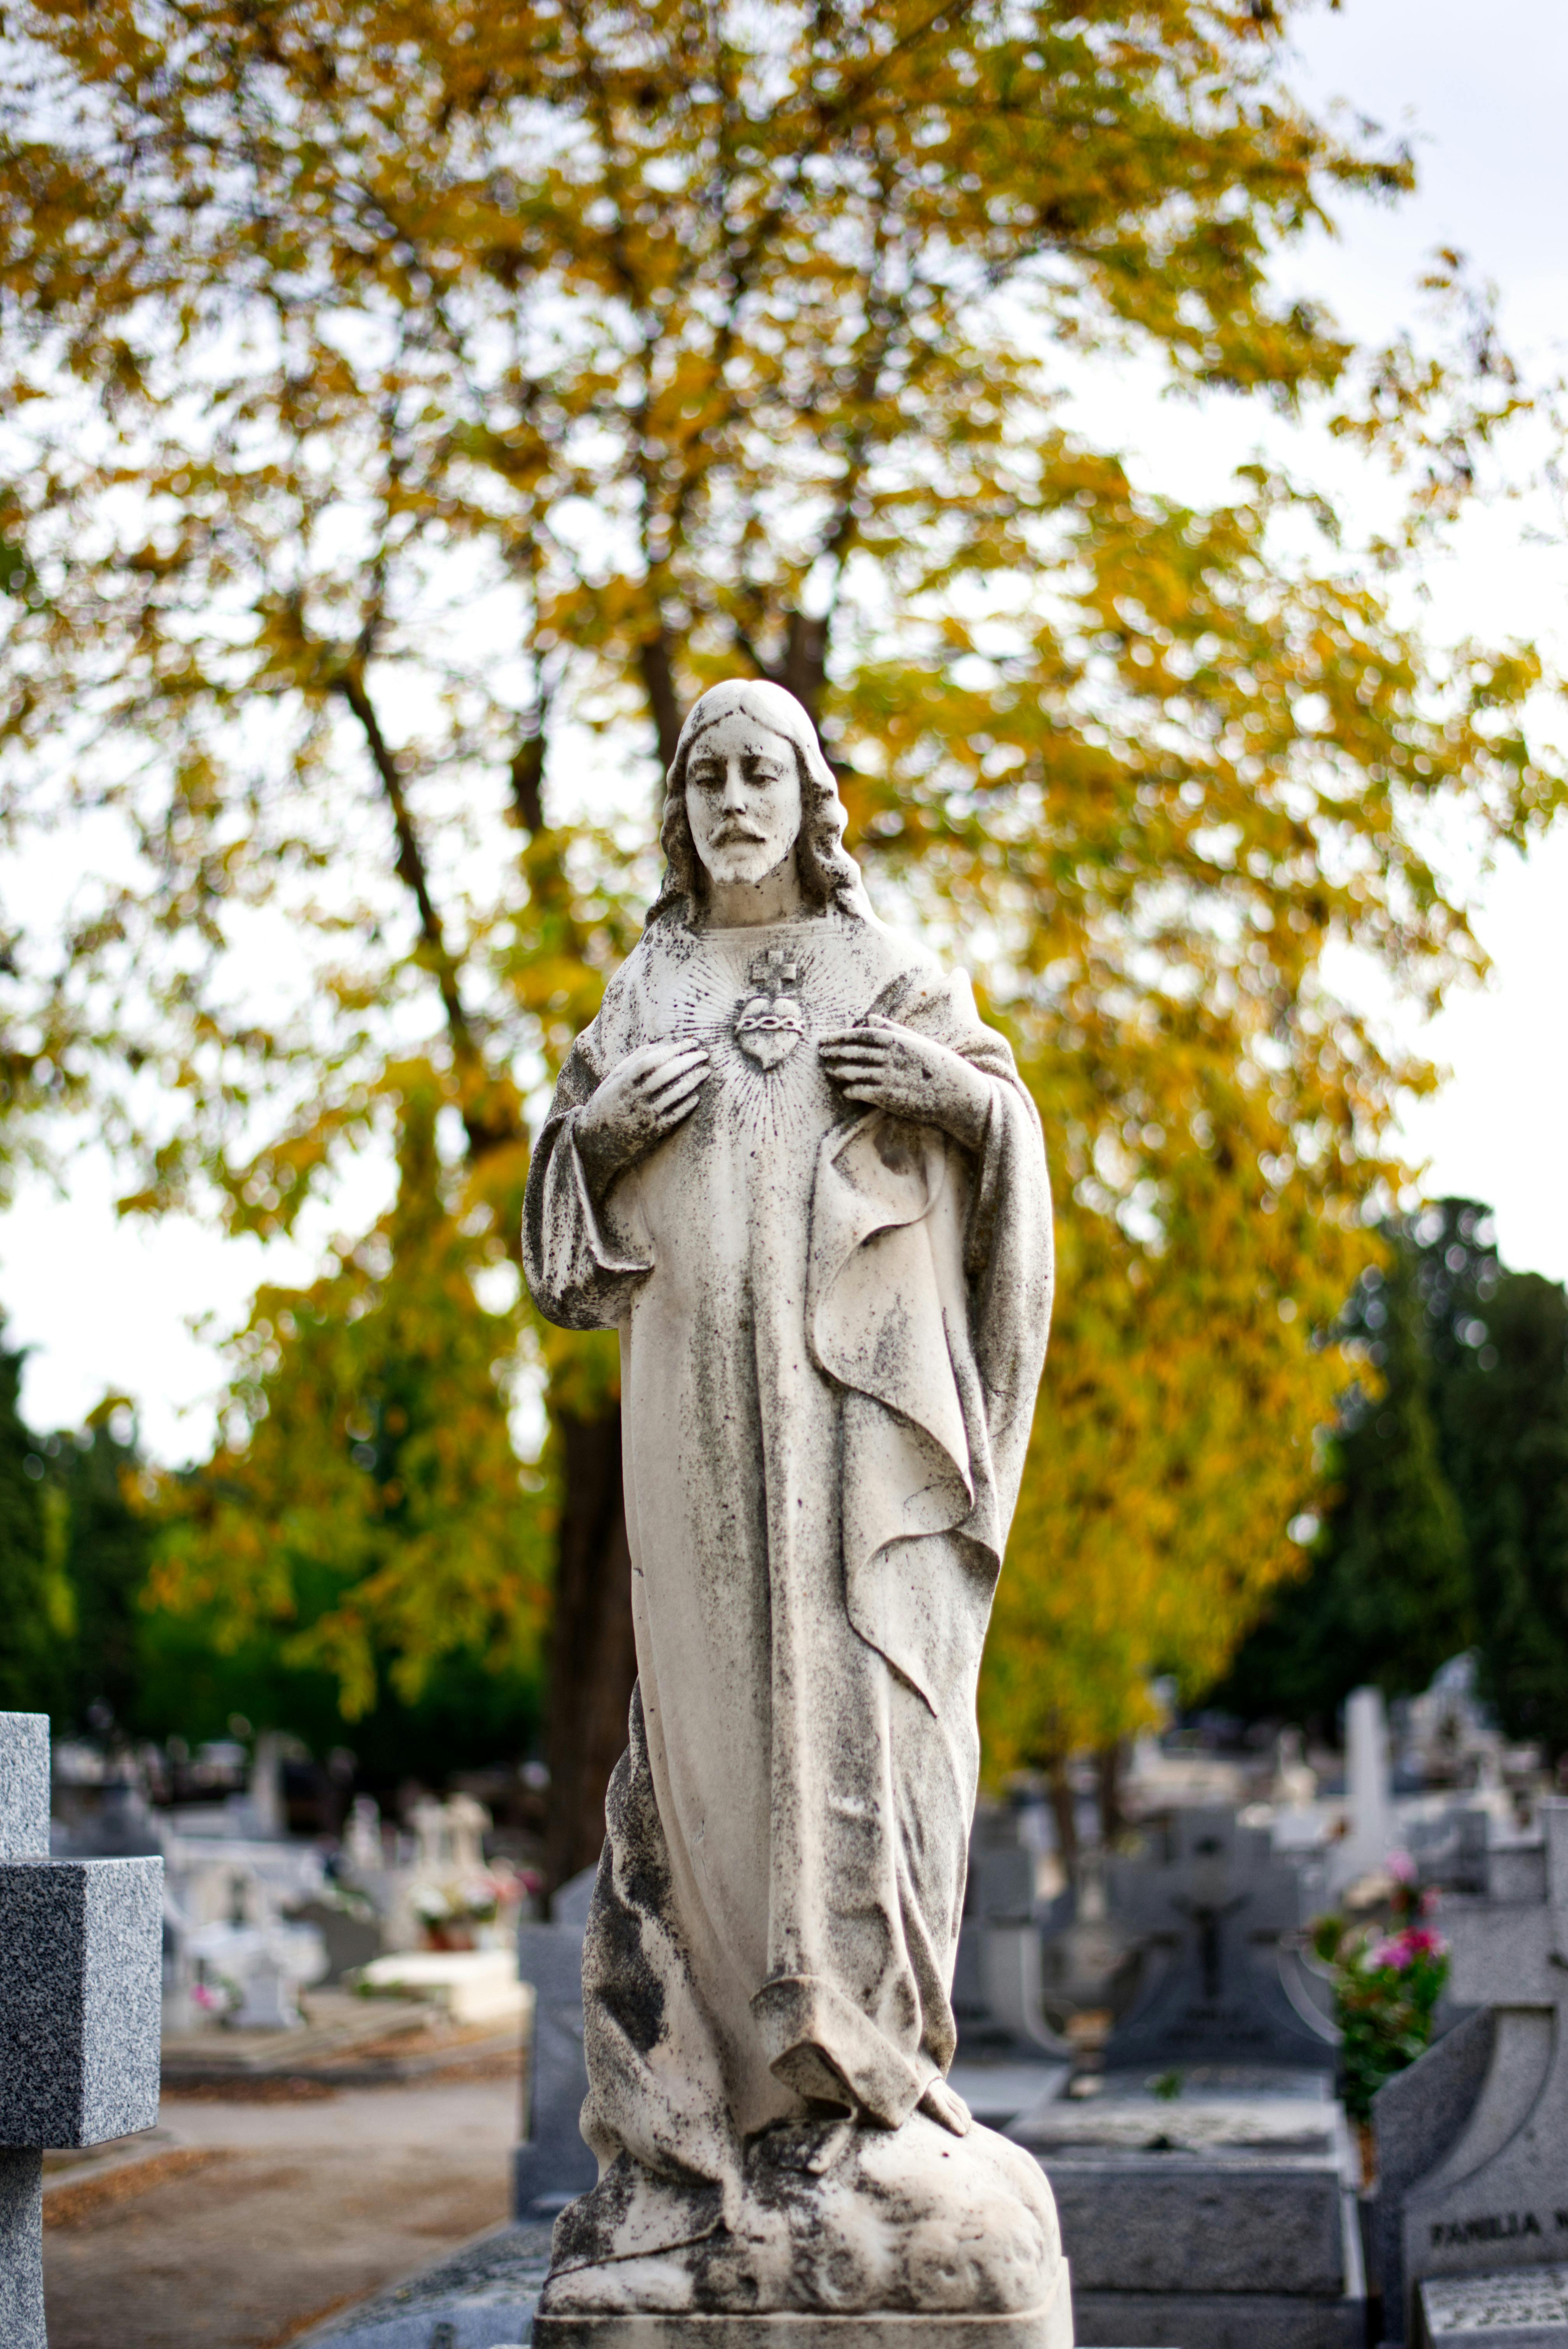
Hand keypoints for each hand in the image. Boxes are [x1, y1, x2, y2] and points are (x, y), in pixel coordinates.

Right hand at [575, 1040, 709, 1196]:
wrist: (595, 1141)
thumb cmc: (608, 1102)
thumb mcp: (614, 1079)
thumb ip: (635, 1060)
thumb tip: (662, 1045)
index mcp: (623, 1082)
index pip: (652, 1060)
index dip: (673, 1049)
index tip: (691, 1042)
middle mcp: (634, 1098)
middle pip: (666, 1074)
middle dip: (688, 1062)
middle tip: (704, 1054)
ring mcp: (644, 1116)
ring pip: (674, 1094)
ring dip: (693, 1081)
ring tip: (705, 1071)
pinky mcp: (652, 1132)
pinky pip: (675, 1116)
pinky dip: (687, 1105)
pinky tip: (696, 1096)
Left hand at [818, 1017, 991, 1151]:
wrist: (956, 1094)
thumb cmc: (938, 1065)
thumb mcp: (917, 1041)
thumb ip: (892, 1029)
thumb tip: (869, 1018)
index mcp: (896, 1041)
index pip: (859, 1035)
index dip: (839, 1037)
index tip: (825, 1038)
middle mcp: (889, 1058)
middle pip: (852, 1052)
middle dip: (834, 1051)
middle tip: (820, 1051)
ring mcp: (887, 1078)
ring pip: (853, 1072)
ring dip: (838, 1071)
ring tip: (830, 1070)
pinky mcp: (888, 1098)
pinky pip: (861, 1093)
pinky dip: (850, 1091)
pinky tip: (846, 1090)